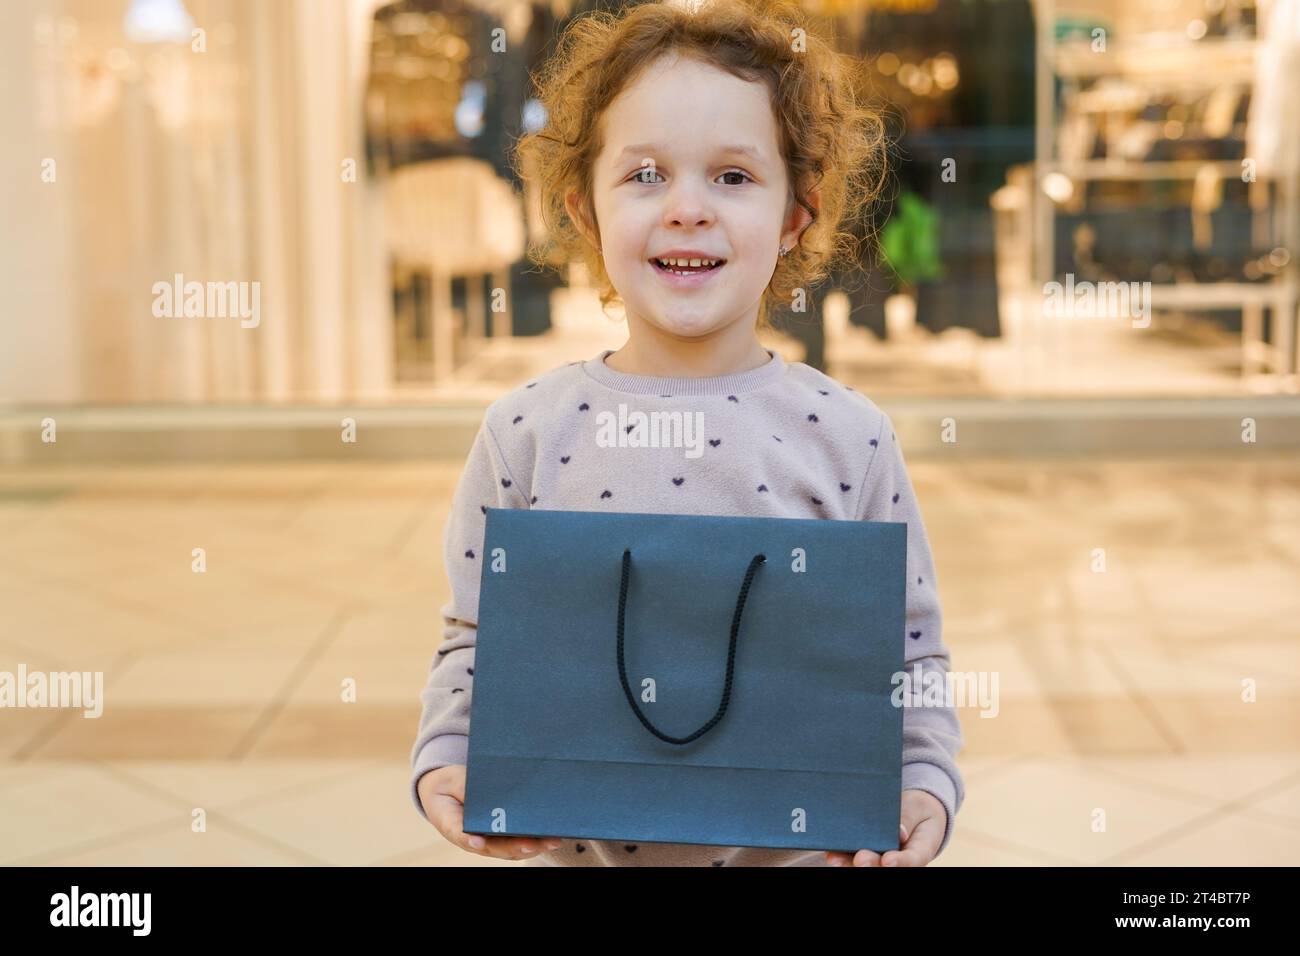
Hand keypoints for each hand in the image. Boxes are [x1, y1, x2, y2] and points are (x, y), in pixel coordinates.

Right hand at [418, 764, 563, 860]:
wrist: (445, 793)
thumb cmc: (449, 787)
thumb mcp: (451, 781)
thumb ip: (464, 787)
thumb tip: (487, 791)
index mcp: (455, 826)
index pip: (462, 835)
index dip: (470, 839)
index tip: (477, 841)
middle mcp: (475, 839)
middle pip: (496, 847)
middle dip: (517, 846)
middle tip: (533, 843)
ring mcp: (490, 840)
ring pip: (513, 849)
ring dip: (534, 847)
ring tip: (553, 840)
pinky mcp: (503, 836)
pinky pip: (520, 842)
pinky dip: (536, 841)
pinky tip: (553, 835)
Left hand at [824, 789, 946, 866]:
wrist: (914, 813)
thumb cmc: (917, 811)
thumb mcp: (917, 808)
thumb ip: (908, 818)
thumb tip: (899, 832)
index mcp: (919, 850)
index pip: (913, 859)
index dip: (901, 862)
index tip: (889, 860)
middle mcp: (898, 860)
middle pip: (884, 866)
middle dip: (871, 864)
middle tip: (861, 858)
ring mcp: (880, 858)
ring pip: (866, 864)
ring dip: (849, 863)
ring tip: (835, 859)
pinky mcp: (863, 851)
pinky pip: (851, 855)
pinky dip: (841, 854)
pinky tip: (830, 853)